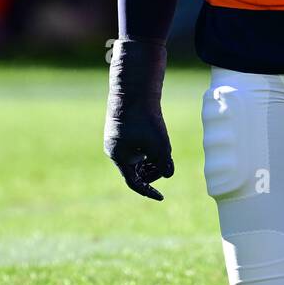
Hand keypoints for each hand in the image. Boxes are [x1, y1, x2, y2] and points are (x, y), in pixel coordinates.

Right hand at [104, 39, 174, 199]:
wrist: (135, 86)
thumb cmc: (145, 117)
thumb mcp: (159, 144)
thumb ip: (164, 163)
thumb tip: (168, 174)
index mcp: (118, 156)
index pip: (133, 182)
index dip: (148, 191)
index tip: (161, 198)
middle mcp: (115, 148)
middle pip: (136, 170)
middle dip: (153, 170)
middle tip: (166, 163)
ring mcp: (118, 137)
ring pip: (138, 156)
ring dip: (151, 158)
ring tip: (163, 149)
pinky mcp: (124, 126)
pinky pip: (137, 144)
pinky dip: (149, 146)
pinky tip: (159, 137)